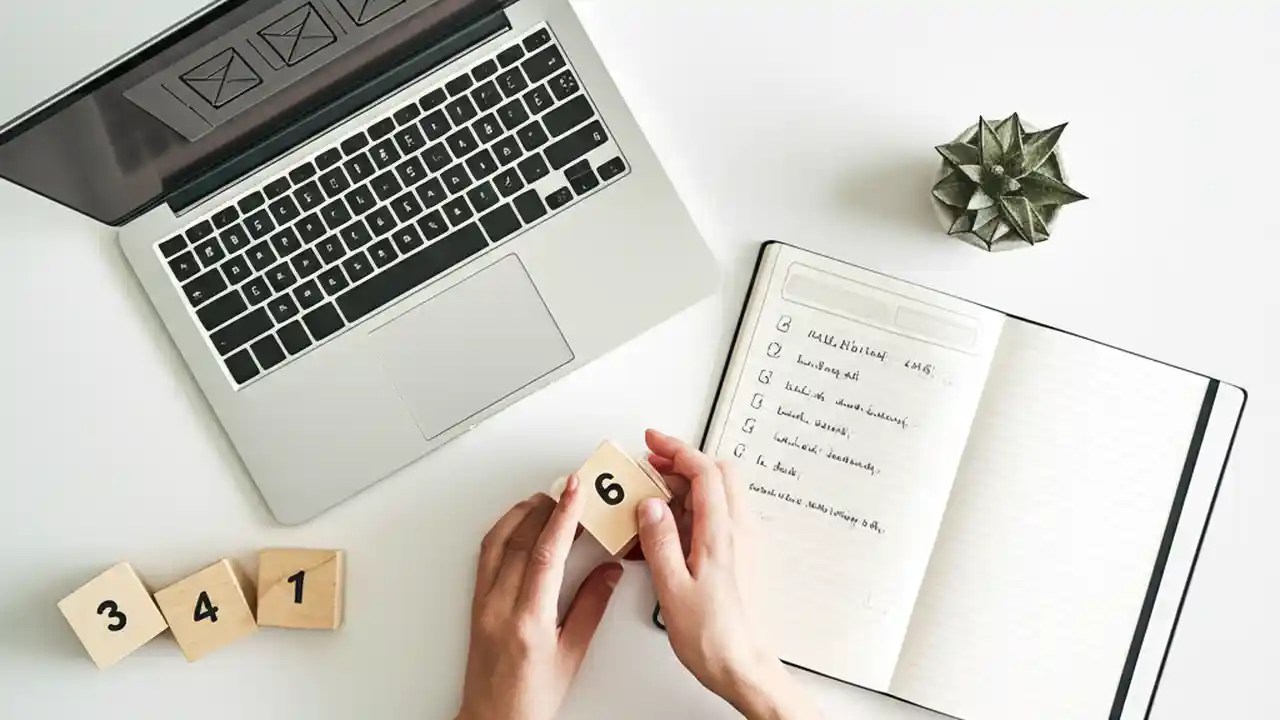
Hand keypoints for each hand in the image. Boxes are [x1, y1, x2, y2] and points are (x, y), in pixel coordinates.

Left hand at [457, 478, 622, 719]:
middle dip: (546, 507)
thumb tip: (607, 572)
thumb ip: (590, 608)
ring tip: (546, 499)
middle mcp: (499, 607)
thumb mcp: (571, 656)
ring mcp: (483, 604)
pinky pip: (486, 556)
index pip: (544, 554)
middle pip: (520, 540)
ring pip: (497, 543)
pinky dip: (503, 532)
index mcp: (528, 621)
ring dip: (522, 514)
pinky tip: (519, 525)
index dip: (562, 516)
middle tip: (570, 488)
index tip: (575, 490)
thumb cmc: (529, 701)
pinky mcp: (476, 605)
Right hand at [638, 429, 819, 719]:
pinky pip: (721, 516)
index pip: (705, 471)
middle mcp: (741, 532)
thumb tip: (650, 507)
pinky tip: (671, 531)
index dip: (678, 449)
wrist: (745, 667)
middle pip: (718, 474)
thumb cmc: (714, 637)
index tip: (654, 442)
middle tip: (652, 465)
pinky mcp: (744, 556)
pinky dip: (696, 509)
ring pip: (720, 493)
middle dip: (683, 461)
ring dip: (688, 486)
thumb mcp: (673, 589)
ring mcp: (746, 542)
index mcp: (723, 534)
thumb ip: (659, 542)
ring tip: (653, 502)